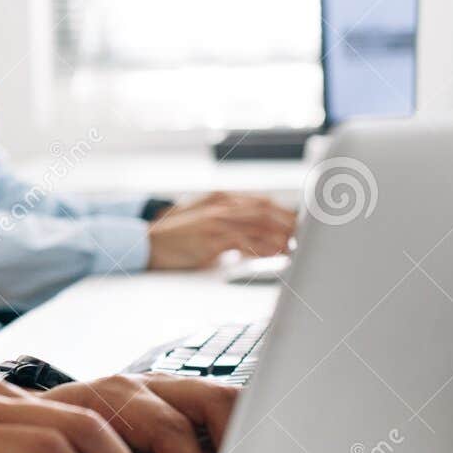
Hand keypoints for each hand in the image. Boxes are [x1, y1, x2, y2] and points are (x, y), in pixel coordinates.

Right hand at [147, 191, 295, 269]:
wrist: (147, 244)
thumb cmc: (177, 237)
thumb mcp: (206, 222)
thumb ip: (232, 224)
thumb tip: (263, 237)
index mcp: (222, 198)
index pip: (262, 202)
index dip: (286, 214)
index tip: (302, 226)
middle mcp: (221, 205)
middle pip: (265, 211)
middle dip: (289, 224)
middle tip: (305, 238)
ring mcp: (215, 220)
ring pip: (258, 224)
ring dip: (280, 237)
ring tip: (294, 248)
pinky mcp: (210, 238)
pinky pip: (243, 240)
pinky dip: (262, 247)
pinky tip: (273, 254)